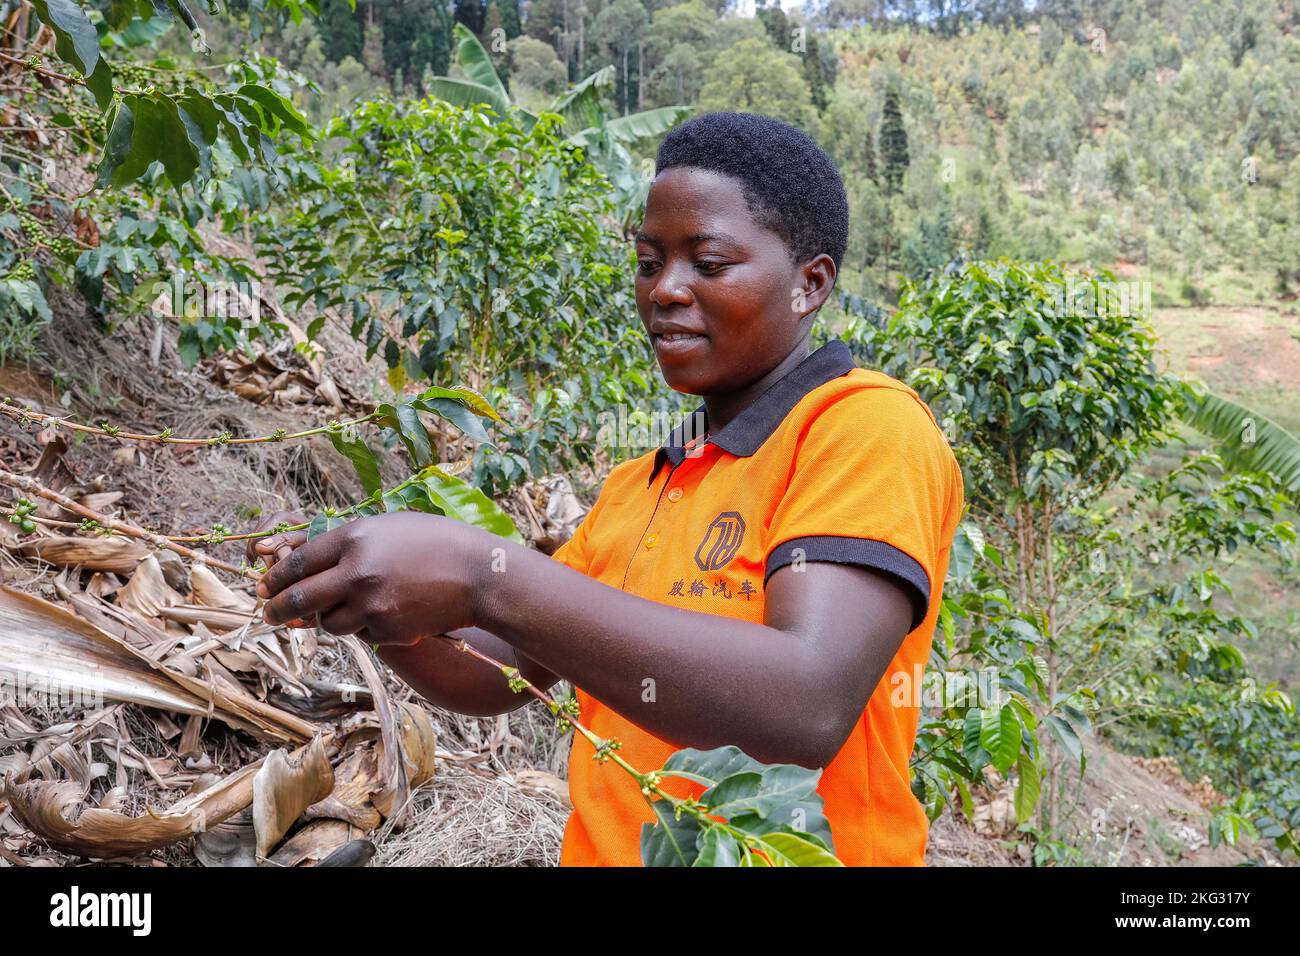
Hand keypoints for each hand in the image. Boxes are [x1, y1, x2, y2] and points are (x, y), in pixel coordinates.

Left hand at [256, 511, 490, 645]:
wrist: (480, 575)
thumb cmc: (436, 543)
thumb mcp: (388, 528)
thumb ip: (350, 544)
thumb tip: (308, 564)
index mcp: (354, 538)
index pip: (299, 562)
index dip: (276, 578)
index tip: (264, 587)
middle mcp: (356, 572)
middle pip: (301, 598)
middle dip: (278, 609)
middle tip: (269, 613)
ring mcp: (371, 604)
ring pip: (329, 622)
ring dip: (329, 618)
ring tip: (344, 608)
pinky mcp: (387, 630)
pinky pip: (361, 634)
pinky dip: (363, 626)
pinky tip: (384, 612)